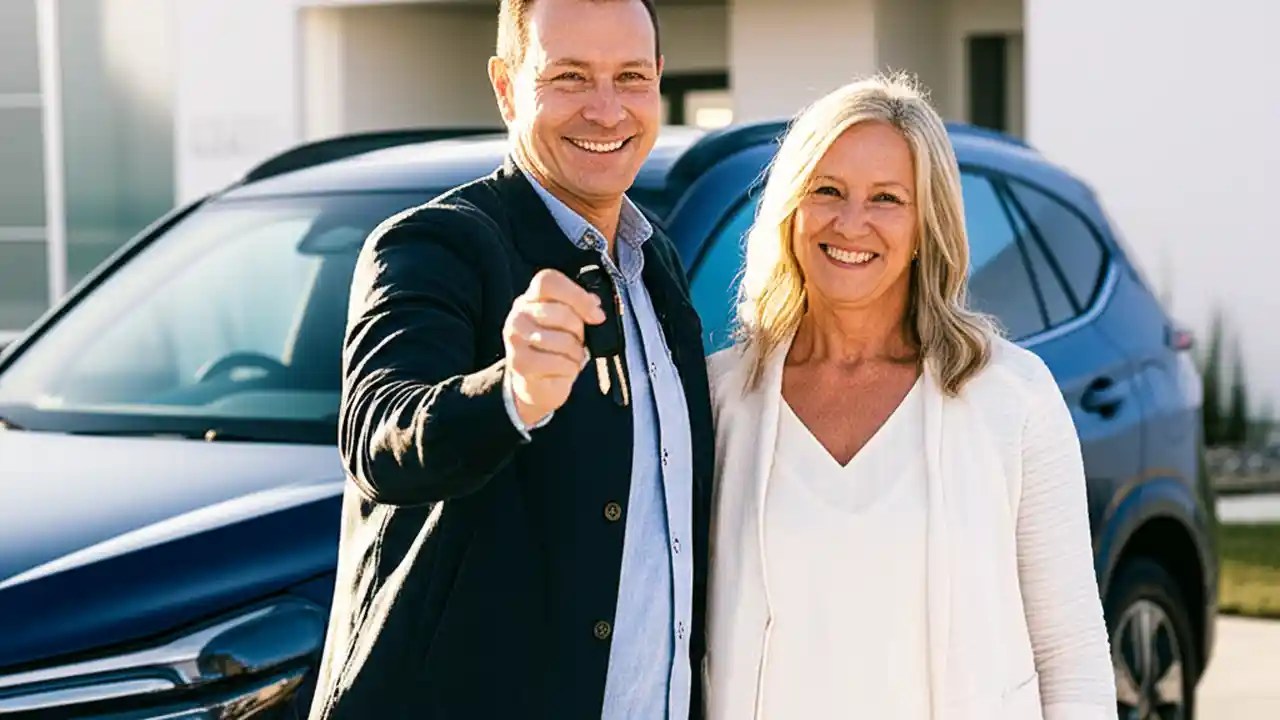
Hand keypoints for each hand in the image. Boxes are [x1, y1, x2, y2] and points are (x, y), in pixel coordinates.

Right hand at [503, 269, 606, 426]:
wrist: (535, 384)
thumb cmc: (555, 350)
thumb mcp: (569, 324)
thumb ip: (580, 308)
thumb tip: (594, 303)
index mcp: (530, 298)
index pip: (549, 282)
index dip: (577, 295)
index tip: (596, 315)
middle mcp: (518, 315)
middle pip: (561, 312)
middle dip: (580, 330)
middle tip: (579, 341)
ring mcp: (516, 339)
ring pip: (562, 340)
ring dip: (576, 352)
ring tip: (572, 356)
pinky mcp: (519, 363)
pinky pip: (558, 362)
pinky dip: (570, 368)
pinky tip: (564, 369)